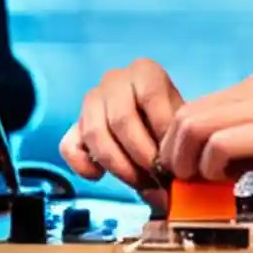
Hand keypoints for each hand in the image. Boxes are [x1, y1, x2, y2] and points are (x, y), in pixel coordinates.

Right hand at [59, 58, 184, 193]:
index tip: (173, 157)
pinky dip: (82, 165)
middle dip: (141, 155)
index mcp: (144, 71)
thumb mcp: (182, 123)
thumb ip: (179, 140)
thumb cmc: (173, 124)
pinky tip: (100, 176)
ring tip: (139, 182)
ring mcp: (91, 100)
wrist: (157, 126)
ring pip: (95, 133)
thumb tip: (172, 176)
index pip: (150, 97)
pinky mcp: (75, 125)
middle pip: (121, 119)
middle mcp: (115, 79)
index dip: (162, 132)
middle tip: (158, 177)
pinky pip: (69, 146)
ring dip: (118, 165)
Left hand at [158, 73, 252, 185]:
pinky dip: (212, 165)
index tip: (189, 170)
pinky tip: (227, 180)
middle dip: (174, 151)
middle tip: (185, 180)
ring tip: (200, 181)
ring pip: (194, 123)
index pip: (197, 106)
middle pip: (187, 112)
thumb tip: (224, 163)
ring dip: (186, 158)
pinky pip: (220, 142)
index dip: (183, 141)